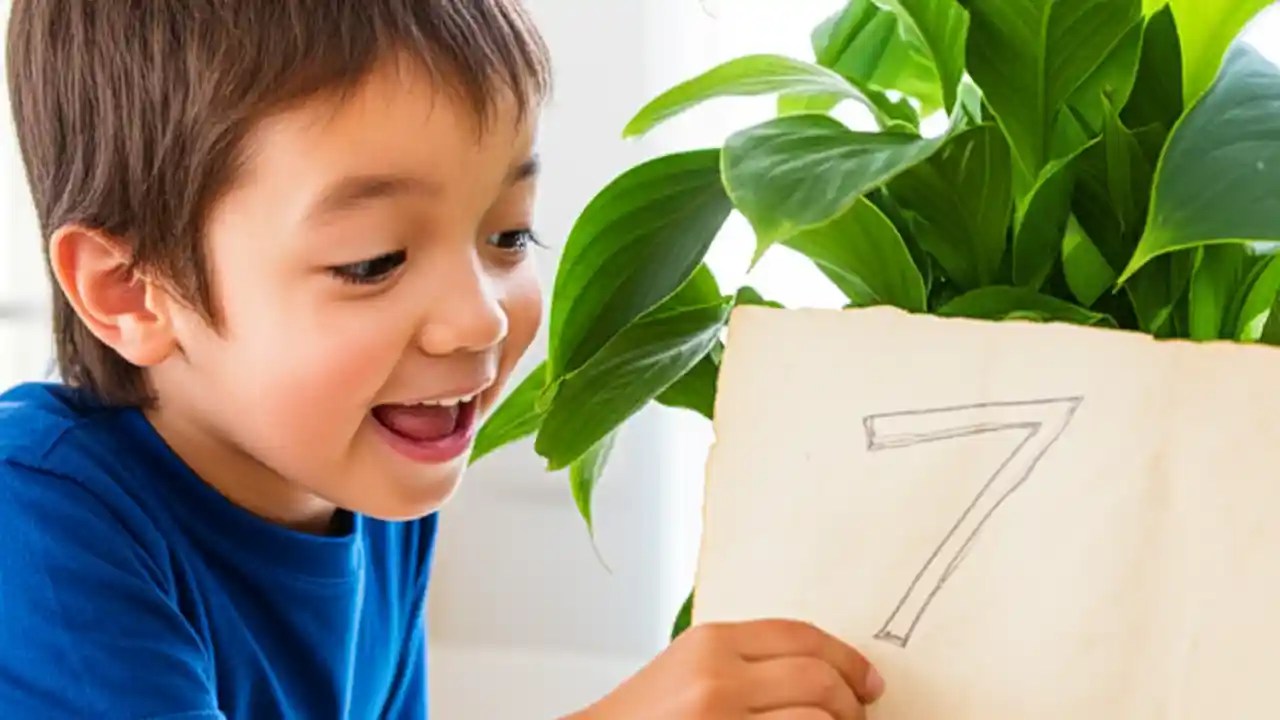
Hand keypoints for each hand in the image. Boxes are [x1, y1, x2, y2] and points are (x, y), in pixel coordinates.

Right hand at [569, 618, 884, 718]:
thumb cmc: (643, 717)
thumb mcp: (690, 668)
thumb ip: (743, 659)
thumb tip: (820, 670)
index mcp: (711, 643)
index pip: (801, 636)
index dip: (847, 658)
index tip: (867, 679)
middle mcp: (719, 679)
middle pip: (818, 678)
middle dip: (852, 700)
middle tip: (859, 713)